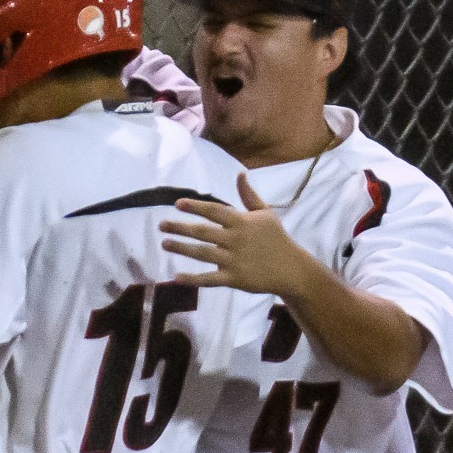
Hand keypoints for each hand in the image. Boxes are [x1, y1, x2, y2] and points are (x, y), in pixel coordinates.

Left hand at [163, 175, 324, 296]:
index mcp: (242, 222)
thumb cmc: (276, 238)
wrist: (291, 269)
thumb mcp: (265, 213)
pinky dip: (193, 279)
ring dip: (181, 248)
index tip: (177, 204)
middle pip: (203, 232)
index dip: (196, 207)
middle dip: (180, 228)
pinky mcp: (235, 279)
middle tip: (161, 226)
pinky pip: (210, 279)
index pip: (215, 211)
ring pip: (202, 253)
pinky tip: (176, 277)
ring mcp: (234, 260)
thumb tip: (240, 173)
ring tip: (164, 244)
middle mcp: (236, 239)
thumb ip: (248, 195)